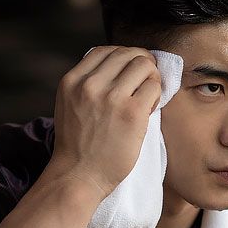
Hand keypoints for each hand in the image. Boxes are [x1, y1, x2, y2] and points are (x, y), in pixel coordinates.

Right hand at [49, 45, 162, 200]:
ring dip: (151, 77)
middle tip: (145, 82)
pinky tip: (150, 108)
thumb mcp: (70, 105)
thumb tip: (119, 68)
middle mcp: (90, 84)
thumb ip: (87, 85)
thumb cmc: (78, 146)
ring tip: (148, 95)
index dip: (123, 57)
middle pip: (127, 53)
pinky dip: (157, 94)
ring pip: (144, 65)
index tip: (130, 72)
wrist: (77, 176)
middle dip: (141, 64)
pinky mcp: (132, 113)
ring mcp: (111, 97)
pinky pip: (154, 86)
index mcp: (72, 80)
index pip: (105, 50)